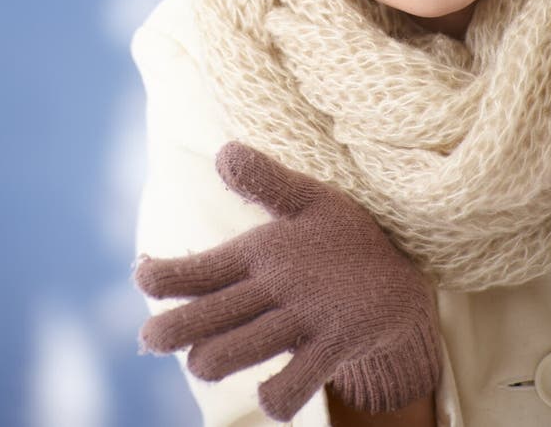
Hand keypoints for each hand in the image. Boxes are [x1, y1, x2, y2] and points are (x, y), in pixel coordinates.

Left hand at [135, 142, 441, 421]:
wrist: (407, 279)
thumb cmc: (347, 238)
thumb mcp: (310, 200)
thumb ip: (265, 182)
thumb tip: (222, 152)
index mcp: (265, 248)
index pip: (200, 266)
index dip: (163, 274)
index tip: (143, 275)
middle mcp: (278, 285)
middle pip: (207, 316)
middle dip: (168, 331)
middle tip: (149, 340)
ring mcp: (305, 319)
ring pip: (236, 352)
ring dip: (210, 364)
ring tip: (203, 362)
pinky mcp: (334, 347)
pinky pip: (293, 385)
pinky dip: (274, 398)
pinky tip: (266, 392)